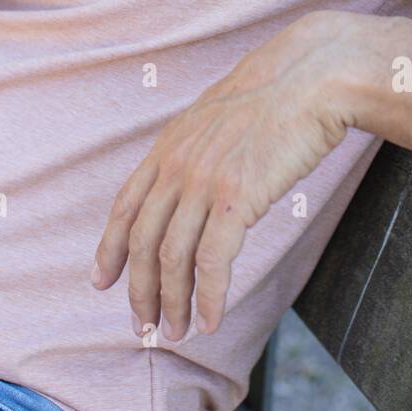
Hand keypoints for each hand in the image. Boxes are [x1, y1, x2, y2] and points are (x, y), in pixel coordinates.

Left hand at [91, 10, 364, 341]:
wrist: (310, 77)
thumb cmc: (275, 96)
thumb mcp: (216, 117)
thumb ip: (195, 150)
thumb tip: (192, 181)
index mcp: (169, 145)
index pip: (126, 205)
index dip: (110, 248)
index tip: (101, 281)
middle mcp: (177, 164)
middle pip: (143, 241)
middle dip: (139, 290)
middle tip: (142, 325)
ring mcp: (204, 181)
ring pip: (173, 258)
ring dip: (172, 303)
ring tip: (177, 333)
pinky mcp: (238, 197)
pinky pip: (213, 261)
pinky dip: (210, 297)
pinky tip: (211, 320)